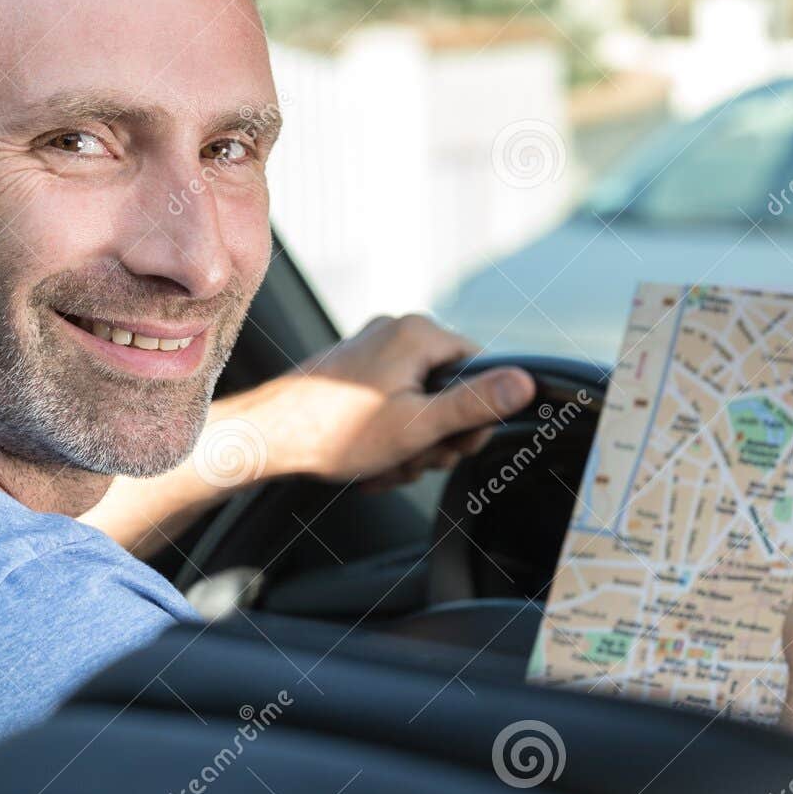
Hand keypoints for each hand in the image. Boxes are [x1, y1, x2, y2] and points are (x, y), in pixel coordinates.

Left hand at [234, 314, 535, 486]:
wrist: (267, 438)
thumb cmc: (334, 432)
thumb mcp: (418, 425)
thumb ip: (475, 404)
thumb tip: (525, 383)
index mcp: (418, 333)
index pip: (480, 368)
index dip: (474, 413)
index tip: (452, 443)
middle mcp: (396, 331)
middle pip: (449, 389)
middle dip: (436, 435)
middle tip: (412, 458)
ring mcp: (373, 350)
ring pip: (420, 404)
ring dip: (410, 443)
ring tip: (384, 462)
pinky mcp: (356, 372)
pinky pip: (392, 404)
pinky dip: (387, 436)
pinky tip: (369, 459)